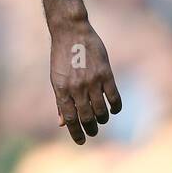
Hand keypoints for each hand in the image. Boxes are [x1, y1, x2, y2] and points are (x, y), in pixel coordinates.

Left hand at [49, 20, 121, 144]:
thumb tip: (61, 123)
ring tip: (101, 120)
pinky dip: (115, 107)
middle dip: (89, 128)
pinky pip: (113, 97)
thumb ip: (60, 101)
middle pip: (85, 116)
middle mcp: (76, 88)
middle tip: (92, 132)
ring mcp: (92, 81)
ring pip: (100, 109)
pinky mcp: (106, 73)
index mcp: (61, 89)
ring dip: (102, 118)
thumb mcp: (56, 79)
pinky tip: (113, 110)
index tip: (81, 141)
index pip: (69, 118)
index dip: (75, 132)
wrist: (71, 31)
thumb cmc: (61, 56)